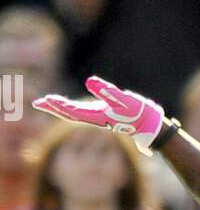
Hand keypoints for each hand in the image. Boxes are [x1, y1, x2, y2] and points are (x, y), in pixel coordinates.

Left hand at [33, 75, 166, 154]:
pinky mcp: (107, 114)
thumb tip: (89, 81)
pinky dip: (73, 109)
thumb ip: (106, 90)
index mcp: (98, 115)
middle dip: (55, 107)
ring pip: (76, 113)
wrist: (153, 128)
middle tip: (37, 103)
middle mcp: (97, 117)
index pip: (71, 110)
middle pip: (71, 113)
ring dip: (62, 108)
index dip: (56, 105)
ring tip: (49, 103)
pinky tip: (70, 107)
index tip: (42, 101)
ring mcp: (101, 117)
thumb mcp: (124, 100)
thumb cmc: (140, 114)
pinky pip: (84, 112)